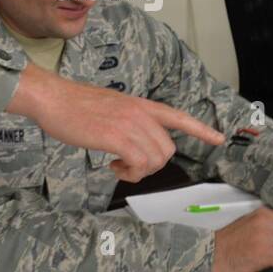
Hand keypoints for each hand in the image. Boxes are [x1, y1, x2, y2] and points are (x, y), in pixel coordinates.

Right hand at [7, 65, 223, 181]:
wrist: (54, 98)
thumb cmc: (75, 105)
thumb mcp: (111, 106)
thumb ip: (128, 120)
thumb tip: (132, 143)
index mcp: (140, 104)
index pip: (178, 116)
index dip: (200, 129)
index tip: (218, 138)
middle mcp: (140, 113)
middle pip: (167, 149)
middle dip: (152, 165)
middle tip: (128, 165)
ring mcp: (130, 124)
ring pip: (155, 160)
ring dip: (139, 172)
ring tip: (118, 165)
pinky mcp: (117, 137)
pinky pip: (139, 164)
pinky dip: (129, 173)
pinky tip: (112, 166)